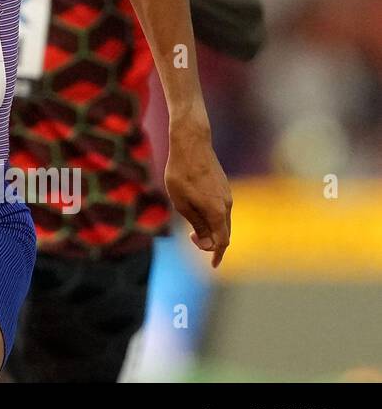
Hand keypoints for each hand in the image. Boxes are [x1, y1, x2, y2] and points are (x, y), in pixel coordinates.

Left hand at [164, 118, 232, 267]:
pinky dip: (213, 217)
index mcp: (217, 212)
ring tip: (192, 227)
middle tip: (193, 241)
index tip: (211, 264)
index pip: (222, 241)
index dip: (216, 254)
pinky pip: (221, 209)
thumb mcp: (181, 202)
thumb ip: (195, 223)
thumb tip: (205, 240)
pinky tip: (197, 212)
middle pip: (224, 233)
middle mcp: (227, 205)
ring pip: (223, 220)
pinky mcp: (223, 186)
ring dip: (211, 229)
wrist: (191, 143)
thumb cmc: (181, 172)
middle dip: (212, 243)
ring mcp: (227, 194)